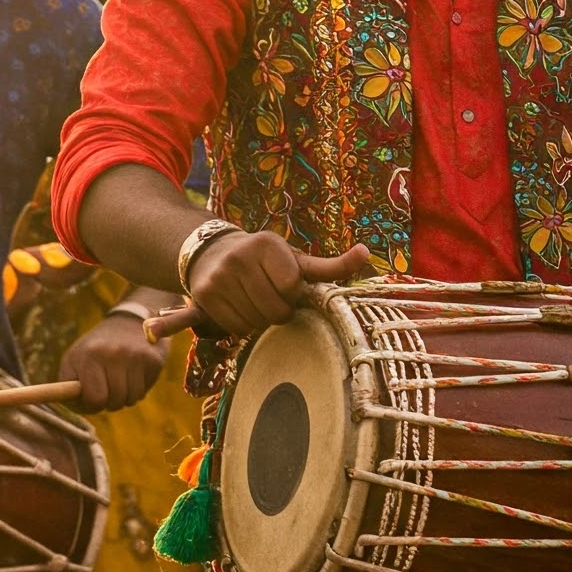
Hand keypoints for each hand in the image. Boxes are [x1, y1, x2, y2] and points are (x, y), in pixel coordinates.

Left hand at [57, 309, 162, 412]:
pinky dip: (138, 389)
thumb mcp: (74, 361)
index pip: (95, 399)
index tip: (93, 395)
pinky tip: (133, 373)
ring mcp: (135, 356)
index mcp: (89, 355)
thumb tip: (79, 408)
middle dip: (110, 401)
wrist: (128, 322)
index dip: (93, 404)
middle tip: (108, 386)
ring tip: (120, 379)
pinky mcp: (152, 360)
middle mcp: (113, 354)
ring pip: (131, 399)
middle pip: (115, 402)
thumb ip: (68, 388)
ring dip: (125, 396)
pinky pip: (144, 391)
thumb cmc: (95, 350)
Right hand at [187, 230, 374, 340]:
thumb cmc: (264, 260)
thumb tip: (366, 254)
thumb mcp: (294, 259)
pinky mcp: (204, 294)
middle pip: (275, 310)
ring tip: (254, 302)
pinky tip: (239, 308)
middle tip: (271, 298)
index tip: (286, 287)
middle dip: (279, 311)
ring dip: (260, 320)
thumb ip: (329, 265)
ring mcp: (220, 276)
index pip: (292, 288)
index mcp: (266, 244)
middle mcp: (240, 256)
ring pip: (255, 321)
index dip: (293, 295)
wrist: (210, 252)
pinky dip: (242, 326)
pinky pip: (235, 327)